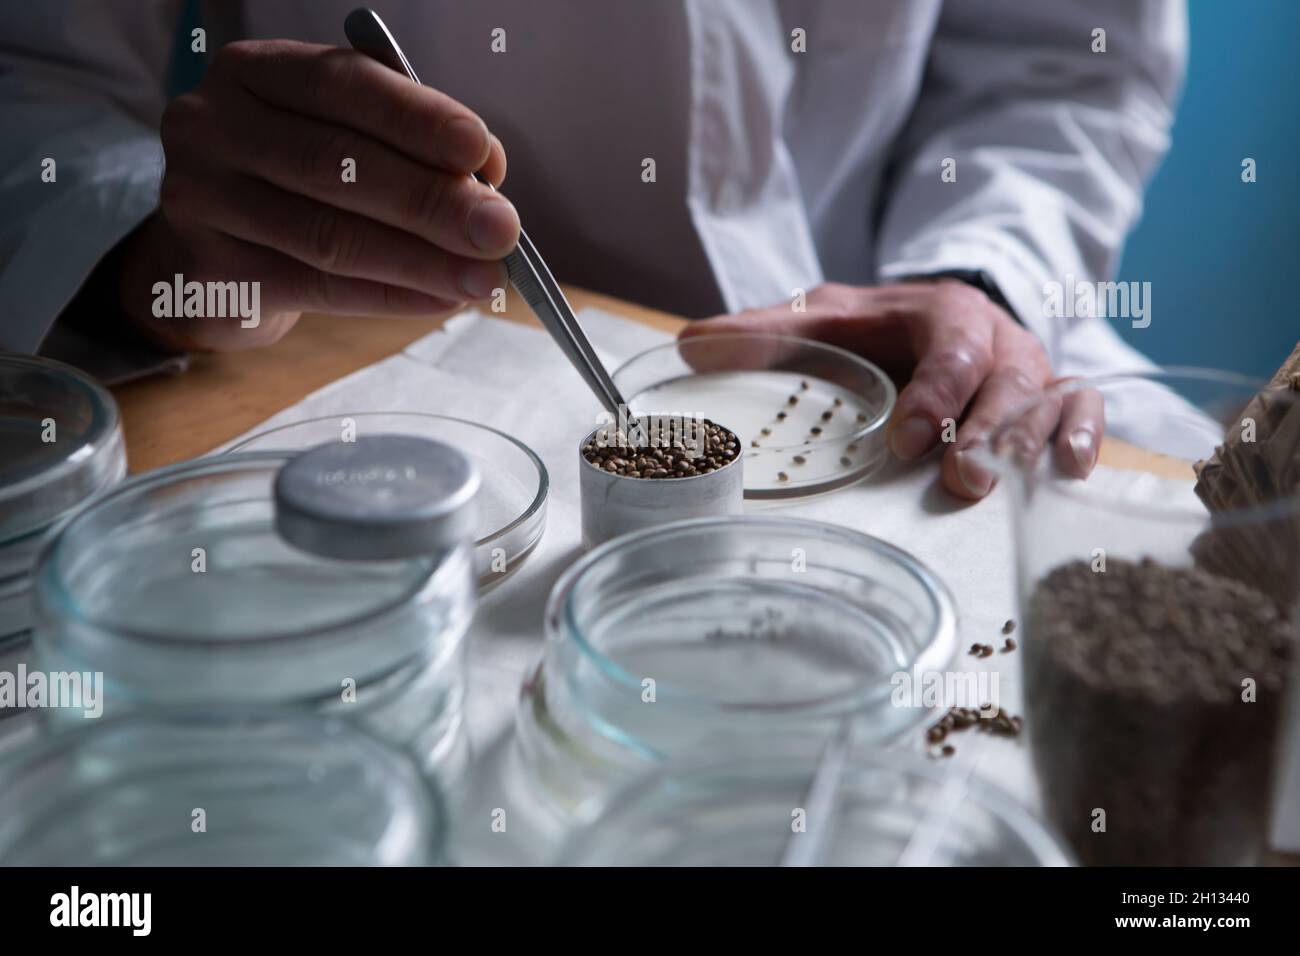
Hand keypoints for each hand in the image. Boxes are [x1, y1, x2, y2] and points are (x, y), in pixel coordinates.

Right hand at [116, 40, 519, 350]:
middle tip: (500, 230)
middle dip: (432, 201)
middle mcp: (214, 126)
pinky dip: (390, 295)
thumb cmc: (293, 185)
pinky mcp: (212, 272)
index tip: (481, 152)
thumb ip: (407, 147)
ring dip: (422, 260)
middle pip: (337, 165)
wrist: (209, 257)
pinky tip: (440, 299)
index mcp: (255, 73)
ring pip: (330, 235)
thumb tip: (487, 174)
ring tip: (483, 277)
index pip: (342, 85)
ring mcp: (202, 199)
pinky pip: (318, 287)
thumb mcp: (343, 142)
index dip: (416, 119)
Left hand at [679, 281, 1102, 499]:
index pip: (950, 345)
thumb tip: (688, 344)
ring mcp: (1032, 370)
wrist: (937, 315)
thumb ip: (764, 334)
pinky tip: (1070, 474)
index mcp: (942, 314)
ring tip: (1000, 487)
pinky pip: (1084, 410)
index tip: (906, 439)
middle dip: (986, 428)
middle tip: (960, 476)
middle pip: (1008, 379)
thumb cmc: (877, 327)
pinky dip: (1084, 437)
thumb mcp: (823, 320)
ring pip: (1049, 398)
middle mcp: (997, 340)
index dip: (936, 390)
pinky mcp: (1054, 399)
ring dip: (1028, 445)